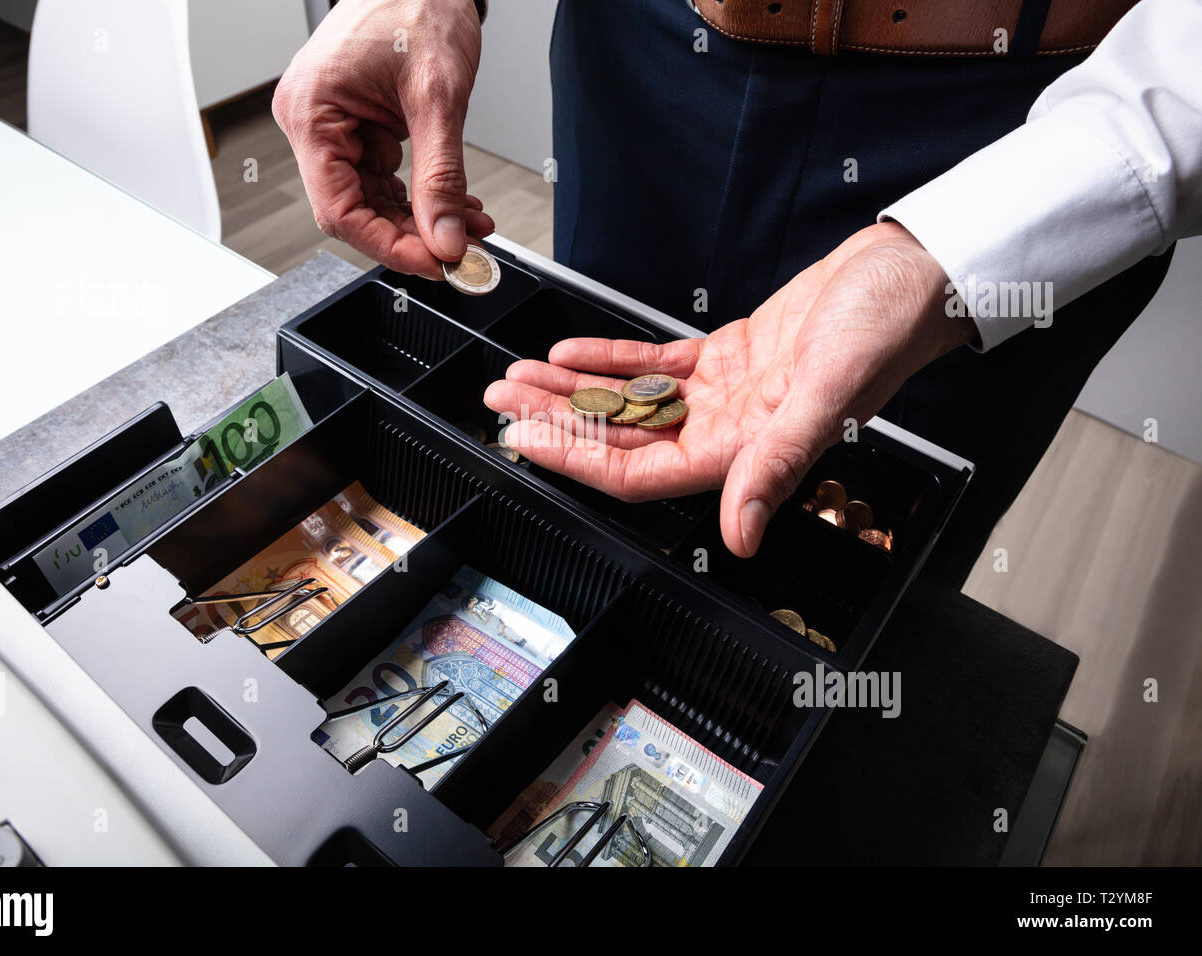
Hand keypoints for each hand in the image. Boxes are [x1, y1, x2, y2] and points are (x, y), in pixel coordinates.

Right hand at [272, 0, 494, 277]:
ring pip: (373, 200)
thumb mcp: (438, 98)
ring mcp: (333, 126)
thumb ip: (441, 176)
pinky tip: (457, 206)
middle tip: (461, 253)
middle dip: (413, 235)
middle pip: (355, 210)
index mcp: (312, 114)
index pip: (339, 211)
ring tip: (470, 228)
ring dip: (423, 220)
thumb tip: (445, 237)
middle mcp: (312, 123)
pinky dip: (422, 196)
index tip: (434, 263)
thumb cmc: (417, 3)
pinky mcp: (357, 126)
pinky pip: (385, 178)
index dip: (387, 245)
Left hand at [483, 223, 974, 556]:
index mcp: (746, 451)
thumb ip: (777, 465)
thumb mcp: (826, 396)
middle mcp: (728, 430)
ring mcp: (724, 394)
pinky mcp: (729, 356)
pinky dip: (612, 360)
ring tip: (518, 375)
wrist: (908, 276)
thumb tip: (740, 537)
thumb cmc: (882, 332)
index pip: (639, 472)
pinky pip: (657, 365)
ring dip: (574, 390)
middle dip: (557, 420)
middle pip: (621, 436)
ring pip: (630, 401)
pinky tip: (569, 353)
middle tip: (501, 400)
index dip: (575, 460)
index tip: (522, 438)